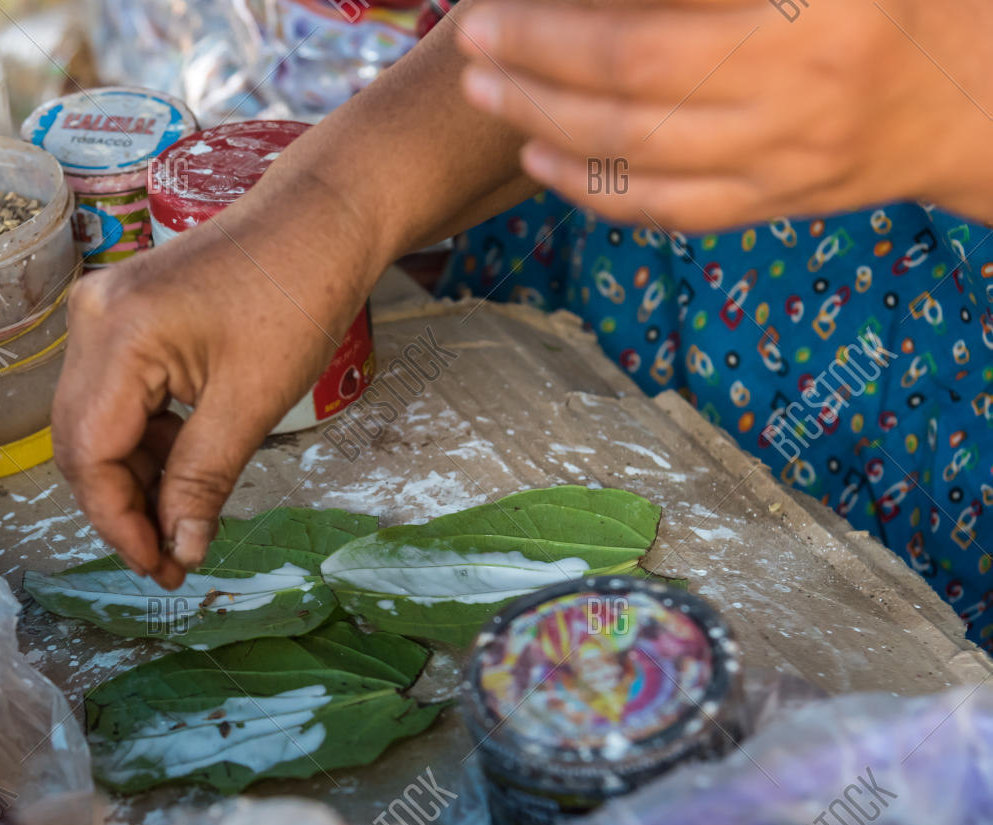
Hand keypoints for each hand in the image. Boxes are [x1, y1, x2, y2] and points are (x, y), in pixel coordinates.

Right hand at [52, 187, 365, 588]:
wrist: (323, 218)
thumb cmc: (299, 291)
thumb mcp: (252, 402)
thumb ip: (202, 481)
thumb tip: (180, 548)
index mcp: (117, 333)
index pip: (88, 454)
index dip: (119, 522)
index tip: (159, 566)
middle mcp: (93, 320)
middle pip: (81, 443)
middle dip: (123, 508)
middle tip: (171, 559)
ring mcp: (104, 315)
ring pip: (96, 426)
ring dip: (135, 480)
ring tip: (183, 526)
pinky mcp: (125, 318)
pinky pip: (117, 398)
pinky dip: (145, 443)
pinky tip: (181, 473)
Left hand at [454, 0, 992, 228]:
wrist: (978, 92)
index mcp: (809, 12)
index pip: (647, 35)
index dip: (556, 30)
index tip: (494, 13)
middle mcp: (797, 94)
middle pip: (627, 100)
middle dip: (533, 76)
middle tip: (473, 51)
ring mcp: (787, 161)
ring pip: (636, 163)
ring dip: (547, 133)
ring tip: (490, 95)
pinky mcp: (777, 204)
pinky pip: (667, 213)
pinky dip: (593, 193)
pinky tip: (543, 163)